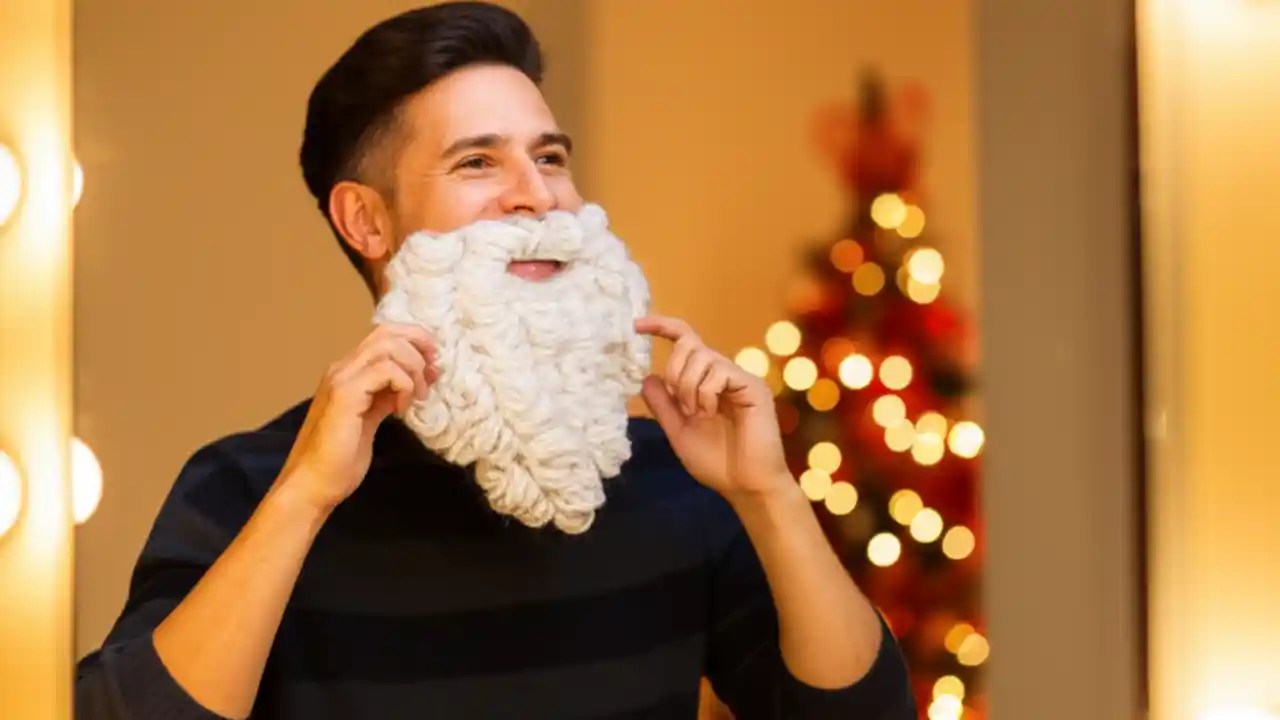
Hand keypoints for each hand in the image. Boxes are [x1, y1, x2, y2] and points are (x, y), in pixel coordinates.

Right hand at [278, 324, 436, 512]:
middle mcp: (343, 368)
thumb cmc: (340, 458)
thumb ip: (387, 396)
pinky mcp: (345, 394)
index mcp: (348, 372)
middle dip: (420, 346)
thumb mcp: (371, 418)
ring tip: (417, 398)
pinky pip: (387, 370)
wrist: (314, 484)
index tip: (432, 366)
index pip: (385, 335)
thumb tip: (414, 382)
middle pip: (388, 331)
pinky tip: (401, 410)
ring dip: (414, 368)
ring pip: (389, 345)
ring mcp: (342, 378)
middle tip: (432, 374)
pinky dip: (404, 385)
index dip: (415, 342)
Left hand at [636, 315, 792, 502]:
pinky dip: (705, 393)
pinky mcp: (752, 386)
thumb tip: (646, 377)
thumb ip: (663, 405)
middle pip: (689, 344)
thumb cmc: (717, 462)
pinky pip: (719, 371)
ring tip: (697, 414)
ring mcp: (739, 378)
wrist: (746, 486)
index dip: (661, 327)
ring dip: (688, 386)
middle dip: (674, 370)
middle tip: (681, 404)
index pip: (685, 341)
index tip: (636, 327)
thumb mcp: (679, 431)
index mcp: (706, 381)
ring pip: (702, 356)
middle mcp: (724, 374)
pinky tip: (710, 413)